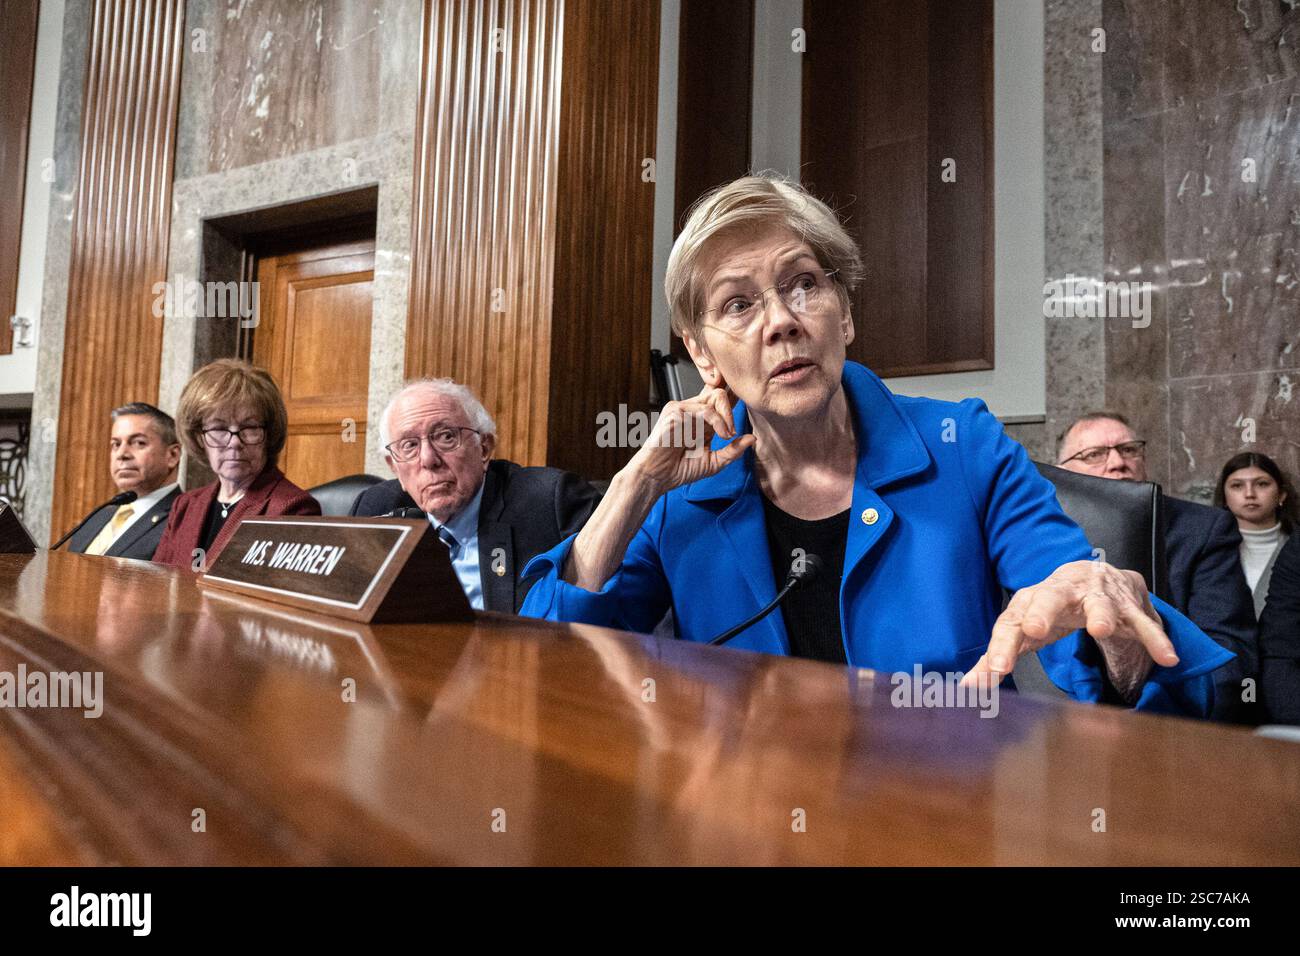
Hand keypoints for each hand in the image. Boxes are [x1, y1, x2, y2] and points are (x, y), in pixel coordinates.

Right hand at [626, 383, 755, 493]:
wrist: (657, 477)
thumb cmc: (679, 470)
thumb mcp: (714, 462)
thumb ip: (733, 451)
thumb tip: (752, 438)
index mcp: (700, 420)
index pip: (719, 398)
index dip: (734, 398)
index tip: (747, 404)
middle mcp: (692, 411)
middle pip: (720, 392)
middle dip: (732, 409)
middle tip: (732, 431)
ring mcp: (682, 409)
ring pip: (715, 397)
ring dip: (727, 416)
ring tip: (728, 435)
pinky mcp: (675, 412)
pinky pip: (704, 410)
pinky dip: (718, 422)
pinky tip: (721, 434)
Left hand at [961, 560, 1176, 695]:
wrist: (1092, 575)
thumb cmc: (1049, 608)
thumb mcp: (1021, 629)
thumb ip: (996, 658)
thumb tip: (968, 687)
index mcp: (1029, 602)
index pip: (1010, 623)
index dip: (1002, 646)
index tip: (996, 669)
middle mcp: (1060, 593)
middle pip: (1047, 598)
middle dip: (1041, 612)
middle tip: (1034, 629)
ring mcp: (1096, 596)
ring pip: (1098, 603)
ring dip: (1100, 614)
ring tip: (1102, 630)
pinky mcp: (1128, 604)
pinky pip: (1143, 622)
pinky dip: (1155, 638)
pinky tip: (1166, 658)